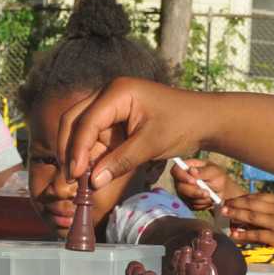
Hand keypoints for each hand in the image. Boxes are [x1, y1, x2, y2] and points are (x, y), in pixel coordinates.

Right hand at [59, 78, 205, 188]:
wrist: (204, 120)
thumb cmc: (183, 124)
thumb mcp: (151, 144)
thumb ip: (120, 161)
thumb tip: (92, 182)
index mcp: (117, 92)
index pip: (87, 121)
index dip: (77, 149)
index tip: (74, 175)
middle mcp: (108, 95)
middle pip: (75, 120)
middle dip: (69, 149)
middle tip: (69, 178)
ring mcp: (110, 107)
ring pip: (82, 130)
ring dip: (78, 154)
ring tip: (78, 181)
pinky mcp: (115, 120)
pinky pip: (96, 138)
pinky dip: (91, 156)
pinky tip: (90, 174)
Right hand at [169, 157, 241, 210]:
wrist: (221, 188)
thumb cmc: (217, 176)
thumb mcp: (214, 171)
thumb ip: (203, 171)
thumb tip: (191, 170)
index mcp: (186, 168)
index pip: (176, 170)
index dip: (182, 176)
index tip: (193, 181)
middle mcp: (181, 180)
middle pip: (180, 187)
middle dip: (194, 192)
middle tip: (207, 193)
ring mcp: (183, 192)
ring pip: (188, 198)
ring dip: (202, 198)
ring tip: (212, 194)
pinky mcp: (188, 202)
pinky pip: (193, 205)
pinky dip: (203, 203)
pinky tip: (209, 198)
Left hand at [222, 192, 273, 258]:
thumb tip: (269, 206)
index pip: (261, 196)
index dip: (246, 196)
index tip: (236, 197)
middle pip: (253, 203)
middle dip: (237, 203)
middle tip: (224, 203)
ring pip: (252, 216)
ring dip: (236, 214)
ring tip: (224, 213)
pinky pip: (257, 234)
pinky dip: (244, 234)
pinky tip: (235, 234)